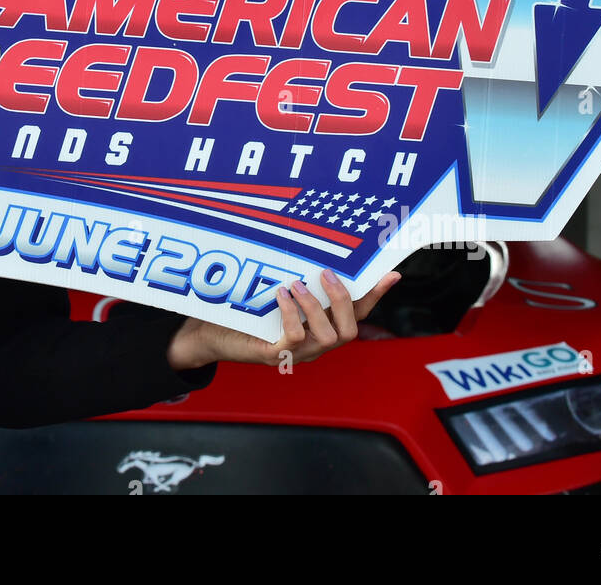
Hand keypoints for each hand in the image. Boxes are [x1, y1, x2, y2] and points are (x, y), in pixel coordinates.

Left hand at [167, 268, 400, 370]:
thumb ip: (296, 276)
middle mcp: (315, 345)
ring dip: (316, 306)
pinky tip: (281, 295)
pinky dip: (292, 314)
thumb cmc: (243, 309)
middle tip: (326, 273)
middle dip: (343, 300)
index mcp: (320, 328)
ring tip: (298, 283)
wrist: (209, 332)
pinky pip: (295, 338)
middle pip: (350, 330)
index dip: (375, 296)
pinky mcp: (274, 356)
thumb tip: (312, 245)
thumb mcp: (274, 288)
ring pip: (328, 338)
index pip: (356, 314)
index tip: (392, 273)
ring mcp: (297, 354)